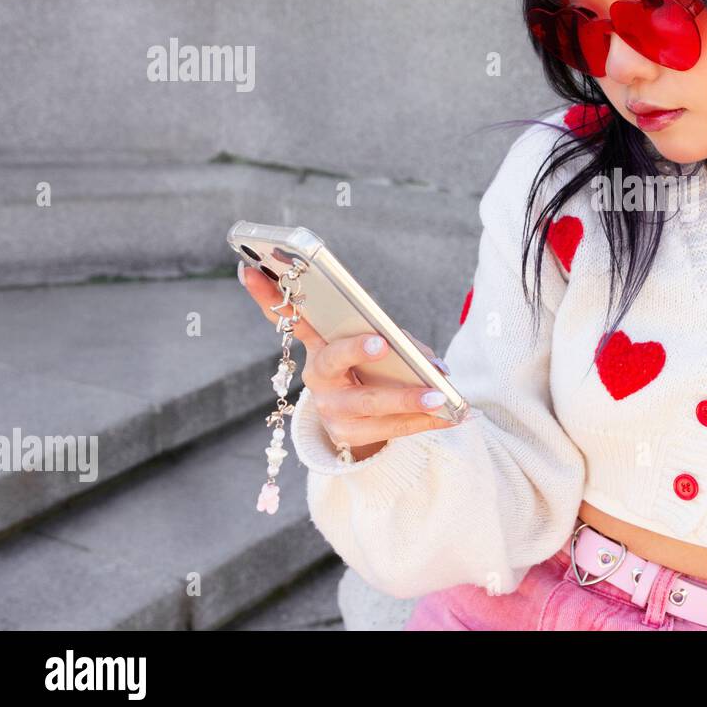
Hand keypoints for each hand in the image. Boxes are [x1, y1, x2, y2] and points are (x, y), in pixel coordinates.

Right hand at [238, 261, 456, 461]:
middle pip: (333, 361)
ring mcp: (331, 409)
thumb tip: (433, 365)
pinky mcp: (349, 436)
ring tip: (440, 397)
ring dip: (407, 399)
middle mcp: (318, 376)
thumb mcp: (377, 347)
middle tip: (381, 343)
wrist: (358, 421)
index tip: (254, 271)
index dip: (268, 296)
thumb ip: (400, 344)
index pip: (292, 316)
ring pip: (369, 404)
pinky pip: (391, 429)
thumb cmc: (372, 368)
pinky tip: (452, 418)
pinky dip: (425, 422)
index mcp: (319, 345)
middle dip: (357, 351)